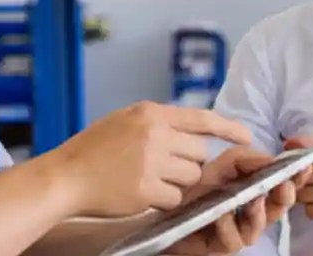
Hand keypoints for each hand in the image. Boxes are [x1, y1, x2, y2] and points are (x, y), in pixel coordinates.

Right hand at [49, 101, 251, 217]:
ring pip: (191, 177)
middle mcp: (154, 133)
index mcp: (150, 112)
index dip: (229, 128)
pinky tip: (141, 193)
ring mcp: (151, 162)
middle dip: (189, 163)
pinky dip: (163, 200)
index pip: (202, 118)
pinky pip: (175, 198)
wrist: (65, 176)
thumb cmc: (93, 150)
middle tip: (164, 168)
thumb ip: (157, 123)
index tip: (246, 137)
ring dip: (177, 183)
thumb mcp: (126, 120)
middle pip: (200, 153)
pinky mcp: (146, 189)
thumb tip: (193, 132)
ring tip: (147, 178)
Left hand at [163, 146, 310, 254]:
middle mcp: (252, 214)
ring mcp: (237, 232)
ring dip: (257, 213)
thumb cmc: (198, 186)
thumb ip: (245, 158)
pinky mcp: (220, 246)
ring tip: (253, 197)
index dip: (297, 178)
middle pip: (277, 210)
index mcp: (257, 192)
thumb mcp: (221, 165)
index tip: (305, 166)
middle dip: (284, 198)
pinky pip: (232, 240)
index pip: (284, 186)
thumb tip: (269, 158)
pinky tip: (221, 213)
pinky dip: (228, 225)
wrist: (166, 206)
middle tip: (284, 186)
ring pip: (258, 228)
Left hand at [287, 136, 312, 223]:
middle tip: (299, 181)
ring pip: (303, 194)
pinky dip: (312, 209)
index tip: (286, 153)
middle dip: (296, 179)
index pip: (308, 147)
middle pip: (301, 174)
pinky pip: (311, 211)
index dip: (292, 152)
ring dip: (303, 196)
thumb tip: (288, 145)